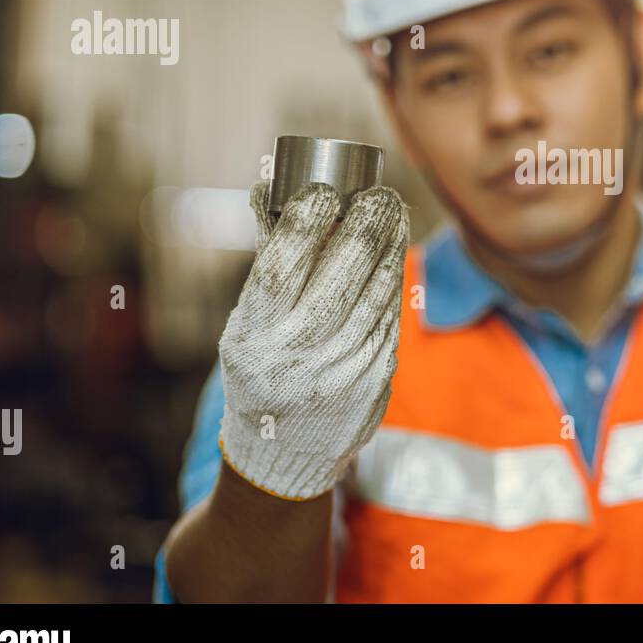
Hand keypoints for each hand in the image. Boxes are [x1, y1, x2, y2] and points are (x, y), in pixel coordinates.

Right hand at [217, 180, 408, 499]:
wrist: (284, 456)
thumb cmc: (261, 370)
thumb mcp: (246, 324)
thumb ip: (267, 259)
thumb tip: (271, 186)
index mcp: (252, 338)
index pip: (281, 267)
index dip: (305, 222)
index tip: (323, 190)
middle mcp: (295, 357)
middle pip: (341, 273)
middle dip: (365, 223)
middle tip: (377, 193)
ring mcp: (341, 371)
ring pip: (376, 290)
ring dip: (390, 243)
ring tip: (392, 211)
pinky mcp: (376, 379)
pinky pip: (389, 315)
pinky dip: (394, 278)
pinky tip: (395, 252)